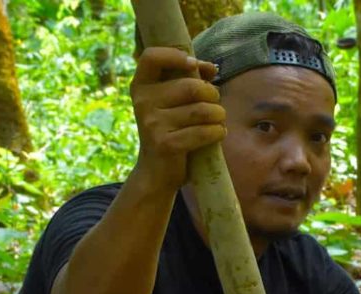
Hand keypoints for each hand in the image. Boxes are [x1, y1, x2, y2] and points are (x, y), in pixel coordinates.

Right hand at [129, 47, 223, 194]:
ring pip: (202, 110)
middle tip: (216, 104)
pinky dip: (217, 132)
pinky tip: (218, 133)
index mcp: (141, 86)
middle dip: (212, 95)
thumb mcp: (172, 103)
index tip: (194, 64)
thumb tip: (210, 67)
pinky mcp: (165, 144)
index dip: (175, 56)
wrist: (157, 171)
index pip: (151, 57)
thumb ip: (189, 80)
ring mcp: (152, 124)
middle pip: (191, 86)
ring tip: (218, 121)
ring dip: (219, 115)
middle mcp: (142, 102)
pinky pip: (203, 132)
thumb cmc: (171, 130)